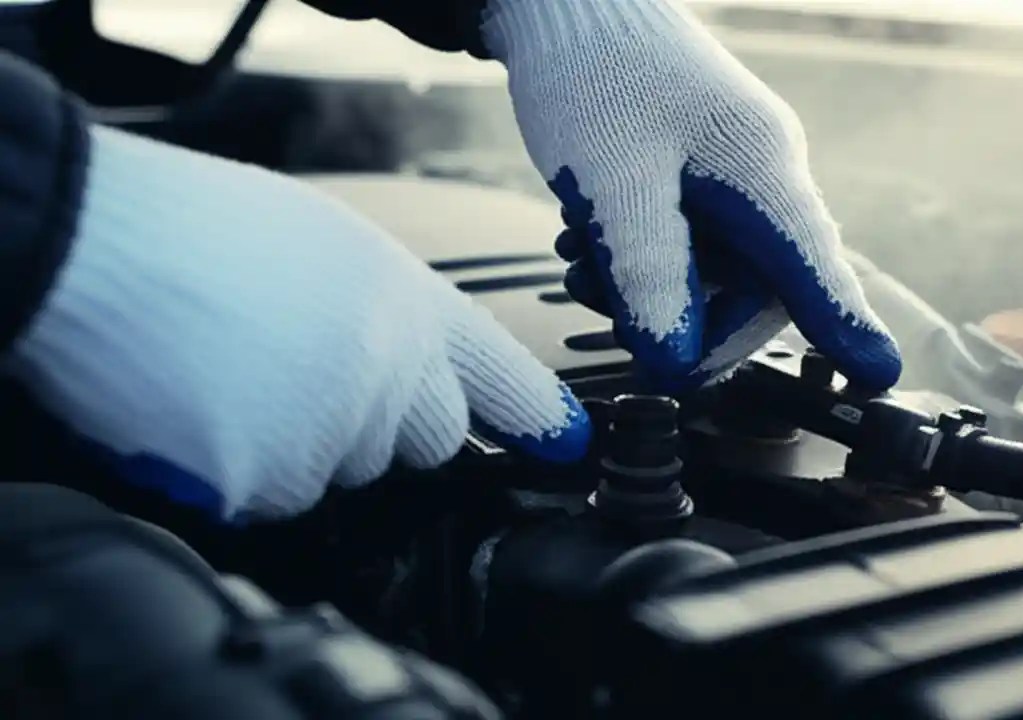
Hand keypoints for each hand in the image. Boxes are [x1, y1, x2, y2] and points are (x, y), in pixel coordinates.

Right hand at [7, 126, 590, 519]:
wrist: (97, 247)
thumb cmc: (202, 233)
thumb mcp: (330, 245)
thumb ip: (388, 314)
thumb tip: (412, 372)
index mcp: (410, 303)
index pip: (503, 376)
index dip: (540, 417)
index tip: (570, 445)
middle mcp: (390, 370)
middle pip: (426, 443)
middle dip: (383, 426)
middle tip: (305, 371)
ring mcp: (331, 429)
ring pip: (340, 473)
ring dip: (300, 443)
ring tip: (239, 372)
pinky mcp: (266, 478)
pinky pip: (272, 498)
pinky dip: (241, 469)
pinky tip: (208, 406)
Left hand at [483, 0, 901, 390]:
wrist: (567, 4)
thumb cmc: (591, 74)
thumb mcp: (611, 188)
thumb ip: (648, 279)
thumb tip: (675, 364)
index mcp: (760, 170)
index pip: (814, 266)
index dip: (845, 327)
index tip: (878, 377)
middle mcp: (762, 172)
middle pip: (754, 289)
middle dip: (682, 318)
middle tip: (611, 312)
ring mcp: (732, 171)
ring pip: (713, 271)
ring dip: (649, 289)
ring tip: (583, 264)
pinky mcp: (699, 171)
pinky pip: (688, 241)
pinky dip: (640, 258)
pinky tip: (589, 240)